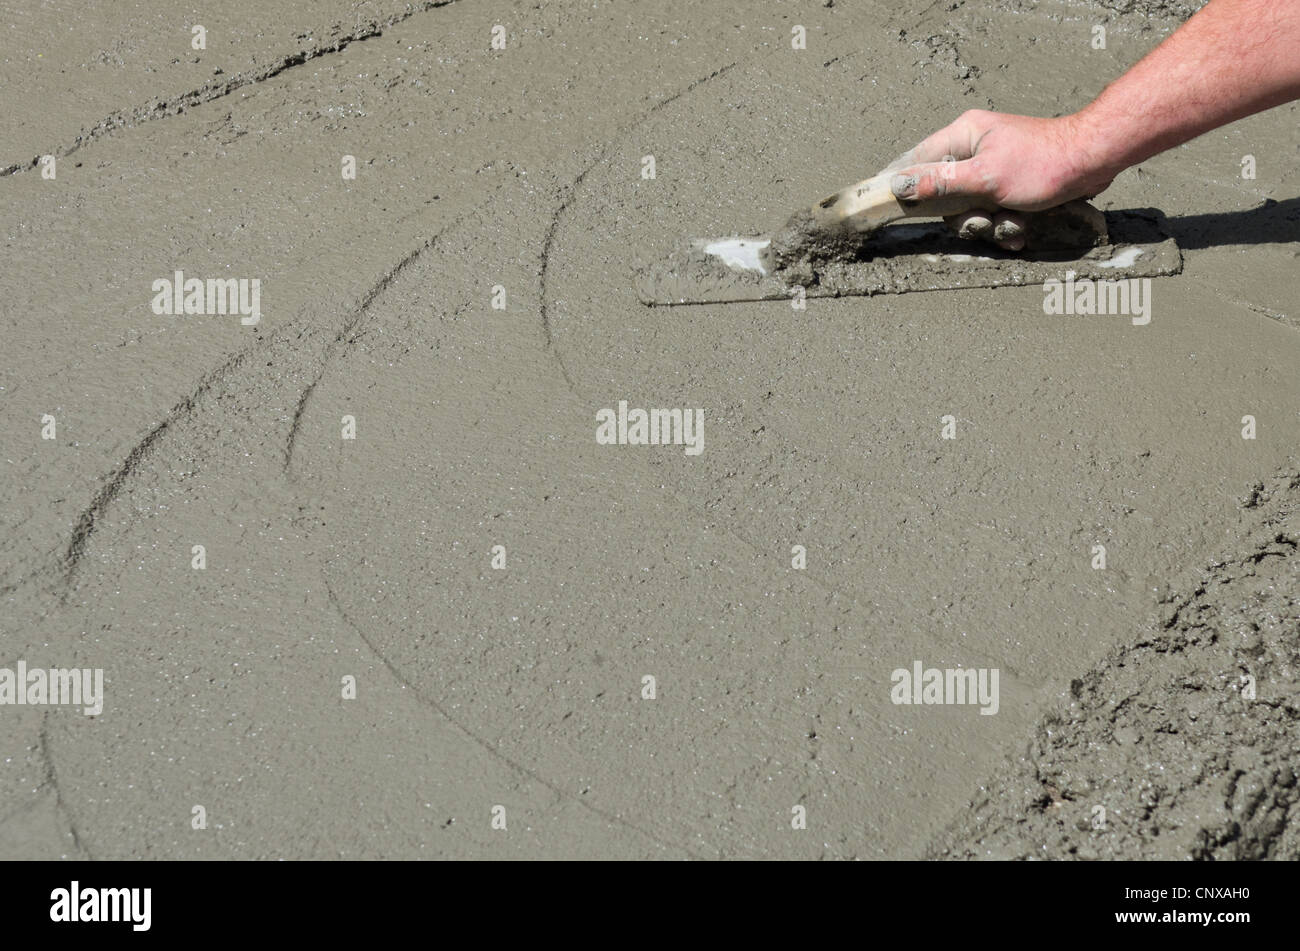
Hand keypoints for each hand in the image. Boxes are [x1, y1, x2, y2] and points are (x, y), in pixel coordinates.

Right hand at [882, 109, 1115, 250]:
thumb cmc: (1043, 164)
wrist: (1094, 162)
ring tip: (1011, 223)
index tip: (882, 204)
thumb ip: (939, 184)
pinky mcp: (1009, 185)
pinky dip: (1005, 225)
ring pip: (970, 209)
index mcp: (963, 135)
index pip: (915, 159)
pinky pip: (993, 212)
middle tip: (982, 220)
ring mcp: (992, 168)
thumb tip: (897, 186)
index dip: (900, 183)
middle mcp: (974, 149)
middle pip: (943, 194)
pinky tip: (1022, 228)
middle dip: (964, 217)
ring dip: (990, 224)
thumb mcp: (985, 178)